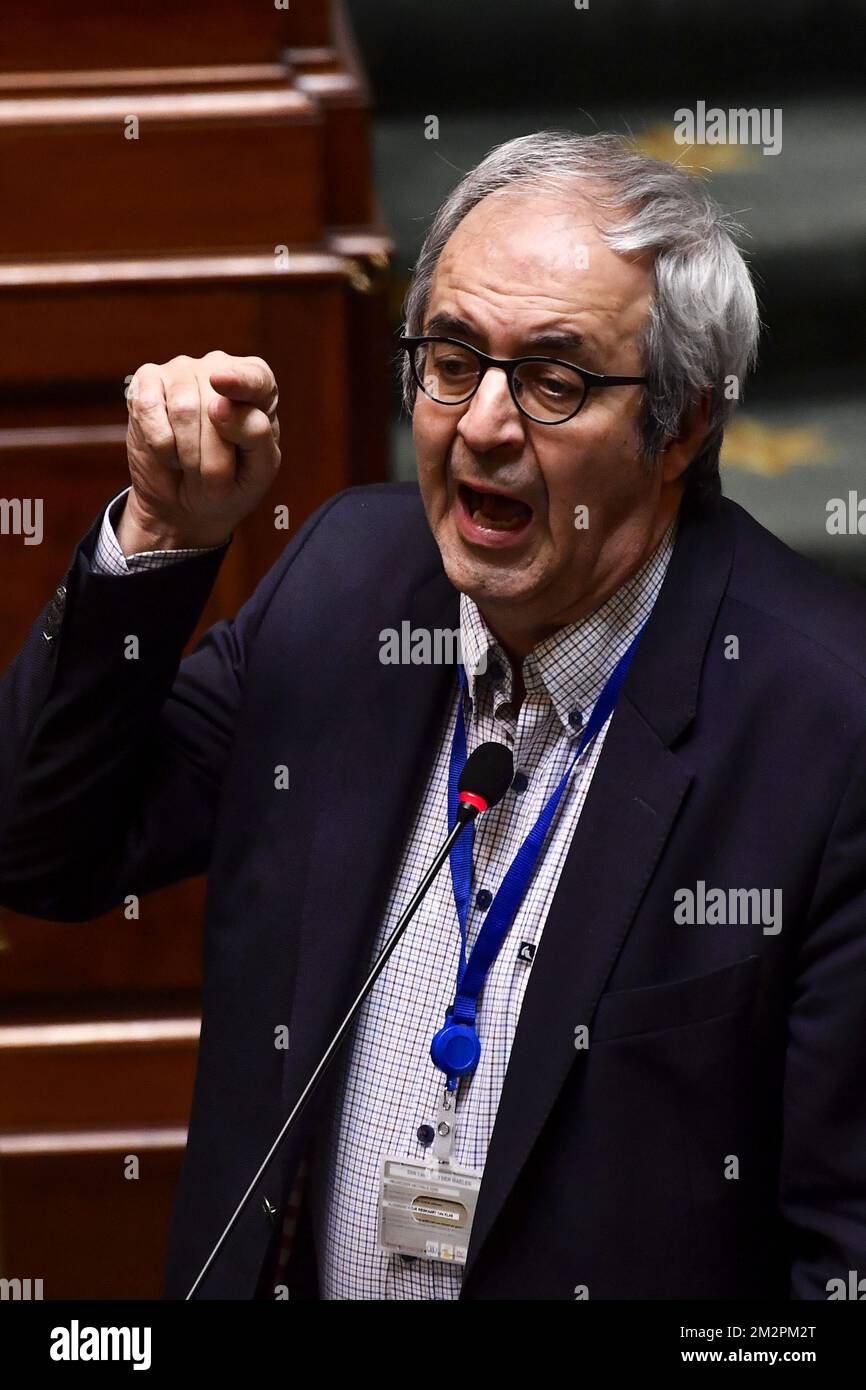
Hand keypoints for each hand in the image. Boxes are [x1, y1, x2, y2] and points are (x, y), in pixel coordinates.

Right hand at [120, 350, 280, 552]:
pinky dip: (159, 443)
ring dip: (188, 454)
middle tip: (213, 477)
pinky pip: (149, 409)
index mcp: (258, 387)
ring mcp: (180, 371)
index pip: (256, 377)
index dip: (241, 381)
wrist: (186, 503)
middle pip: (216, 408)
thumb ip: (255, 434)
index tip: (221, 382)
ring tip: (191, 464)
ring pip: (183, 409)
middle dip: (214, 457)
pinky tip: (168, 451)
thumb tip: (219, 405)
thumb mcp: (259, 469)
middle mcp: (218, 368)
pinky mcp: (145, 382)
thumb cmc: (232, 482)